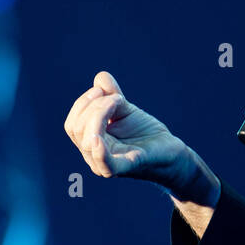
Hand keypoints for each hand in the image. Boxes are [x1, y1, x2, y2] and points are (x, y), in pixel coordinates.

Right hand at [63, 70, 203, 196]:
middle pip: (76, 129)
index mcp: (91, 142)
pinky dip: (99, 152)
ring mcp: (108, 164)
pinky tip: (98, 138)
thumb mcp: (125, 109)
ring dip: (100, 114)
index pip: (73, 124)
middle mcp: (94, 156)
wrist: (170, 149)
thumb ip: (111, 94)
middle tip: (116, 97)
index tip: (102, 90)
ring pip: (88, 142)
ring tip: (120, 103)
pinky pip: (106, 164)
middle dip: (92, 106)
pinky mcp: (126, 167)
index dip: (83, 103)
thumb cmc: (144, 132)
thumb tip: (100, 77)